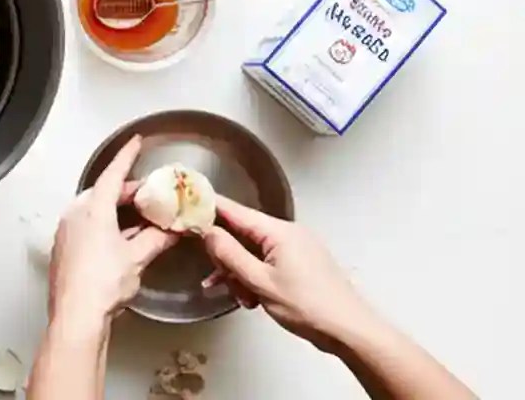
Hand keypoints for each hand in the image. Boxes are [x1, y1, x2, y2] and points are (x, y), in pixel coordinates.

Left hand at [48, 136, 178, 332]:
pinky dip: (107, 226)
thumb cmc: (102, 284)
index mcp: (92, 209)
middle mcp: (75, 215)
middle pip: (105, 193)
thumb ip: (157, 239)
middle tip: (150, 194)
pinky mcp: (65, 248)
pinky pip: (88, 227)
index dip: (127, 156)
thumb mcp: (138, 257)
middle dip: (129, 192)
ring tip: (143, 218)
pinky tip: (124, 240)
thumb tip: (172, 231)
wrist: (76, 316)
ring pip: (96, 211)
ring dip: (119, 211)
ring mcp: (67, 231)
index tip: (135, 142)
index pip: (113, 174)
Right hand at [202, 196, 373, 350]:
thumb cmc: (308, 307)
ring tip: (243, 298)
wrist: (349, 330)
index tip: (186, 205)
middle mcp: (288, 234)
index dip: (209, 208)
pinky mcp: (301, 264)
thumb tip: (207, 231)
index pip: (235, 211)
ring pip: (253, 253)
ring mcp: (296, 249)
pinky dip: (255, 277)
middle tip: (218, 280)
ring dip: (241, 273)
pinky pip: (267, 263)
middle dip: (227, 257)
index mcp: (278, 232)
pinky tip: (251, 298)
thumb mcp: (260, 282)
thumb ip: (230, 255)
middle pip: (243, 235)